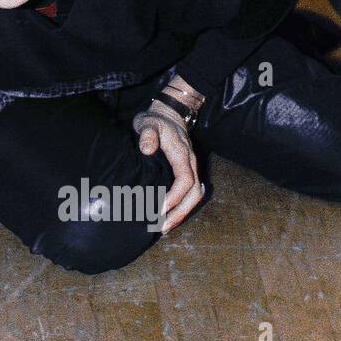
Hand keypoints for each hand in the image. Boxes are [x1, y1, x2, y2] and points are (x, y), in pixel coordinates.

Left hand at [132, 101, 203, 233]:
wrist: (168, 113)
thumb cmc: (155, 120)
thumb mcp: (148, 122)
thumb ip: (147, 134)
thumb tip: (146, 149)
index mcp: (182, 154)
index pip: (185, 179)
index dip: (175, 196)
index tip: (161, 209)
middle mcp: (190, 163)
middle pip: (194, 193)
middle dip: (181, 213)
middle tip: (162, 228)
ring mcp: (191, 168)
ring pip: (194, 195)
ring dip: (182, 213)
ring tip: (164, 227)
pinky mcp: (186, 172)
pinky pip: (189, 193)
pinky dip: (181, 207)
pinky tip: (168, 216)